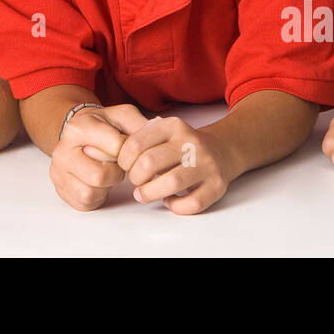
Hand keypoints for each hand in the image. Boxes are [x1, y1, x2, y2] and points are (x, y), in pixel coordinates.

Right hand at [50, 103, 148, 211]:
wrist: (79, 136)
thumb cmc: (104, 127)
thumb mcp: (122, 117)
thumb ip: (140, 124)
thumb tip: (159, 131)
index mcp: (78, 127)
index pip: (115, 148)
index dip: (129, 152)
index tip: (127, 148)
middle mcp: (63, 149)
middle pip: (100, 175)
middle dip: (116, 171)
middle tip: (116, 162)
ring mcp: (59, 171)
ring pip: (92, 190)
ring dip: (107, 184)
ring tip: (107, 170)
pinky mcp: (62, 190)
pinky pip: (85, 201)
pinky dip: (98, 194)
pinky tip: (99, 181)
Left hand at [117, 115, 232, 214]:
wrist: (223, 149)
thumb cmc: (183, 145)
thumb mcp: (164, 131)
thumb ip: (141, 138)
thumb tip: (109, 153)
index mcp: (174, 126)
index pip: (136, 143)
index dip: (123, 159)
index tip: (124, 166)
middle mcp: (191, 142)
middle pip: (150, 163)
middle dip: (135, 177)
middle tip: (135, 181)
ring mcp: (207, 164)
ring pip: (171, 183)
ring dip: (150, 193)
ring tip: (143, 194)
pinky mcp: (217, 185)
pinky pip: (192, 203)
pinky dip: (176, 207)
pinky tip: (169, 201)